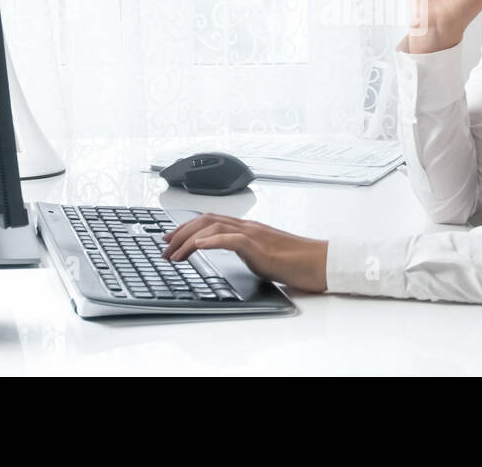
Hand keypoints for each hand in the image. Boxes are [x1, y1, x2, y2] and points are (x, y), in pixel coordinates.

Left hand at [161, 214, 328, 292]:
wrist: (318, 262)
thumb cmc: (296, 261)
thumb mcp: (263, 255)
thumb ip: (247, 253)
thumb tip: (233, 258)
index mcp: (247, 229)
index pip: (211, 220)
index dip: (186, 227)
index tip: (169, 238)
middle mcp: (247, 227)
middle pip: (205, 220)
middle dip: (180, 232)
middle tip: (163, 247)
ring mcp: (253, 234)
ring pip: (213, 226)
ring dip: (188, 240)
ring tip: (174, 254)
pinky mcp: (259, 246)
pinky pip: (231, 238)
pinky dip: (211, 240)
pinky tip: (199, 246)